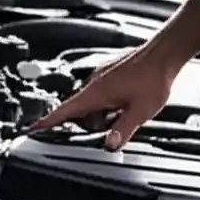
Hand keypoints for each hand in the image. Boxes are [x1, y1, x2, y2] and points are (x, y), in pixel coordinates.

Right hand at [25, 44, 180, 150]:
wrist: (164, 54)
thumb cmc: (153, 78)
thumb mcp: (139, 111)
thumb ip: (122, 130)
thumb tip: (108, 145)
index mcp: (96, 92)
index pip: (65, 110)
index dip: (49, 121)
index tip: (34, 128)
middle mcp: (95, 82)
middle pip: (81, 112)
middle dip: (95, 123)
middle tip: (117, 124)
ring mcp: (102, 76)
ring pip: (93, 103)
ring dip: (105, 113)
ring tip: (128, 110)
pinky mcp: (110, 73)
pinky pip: (102, 94)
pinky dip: (110, 103)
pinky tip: (128, 102)